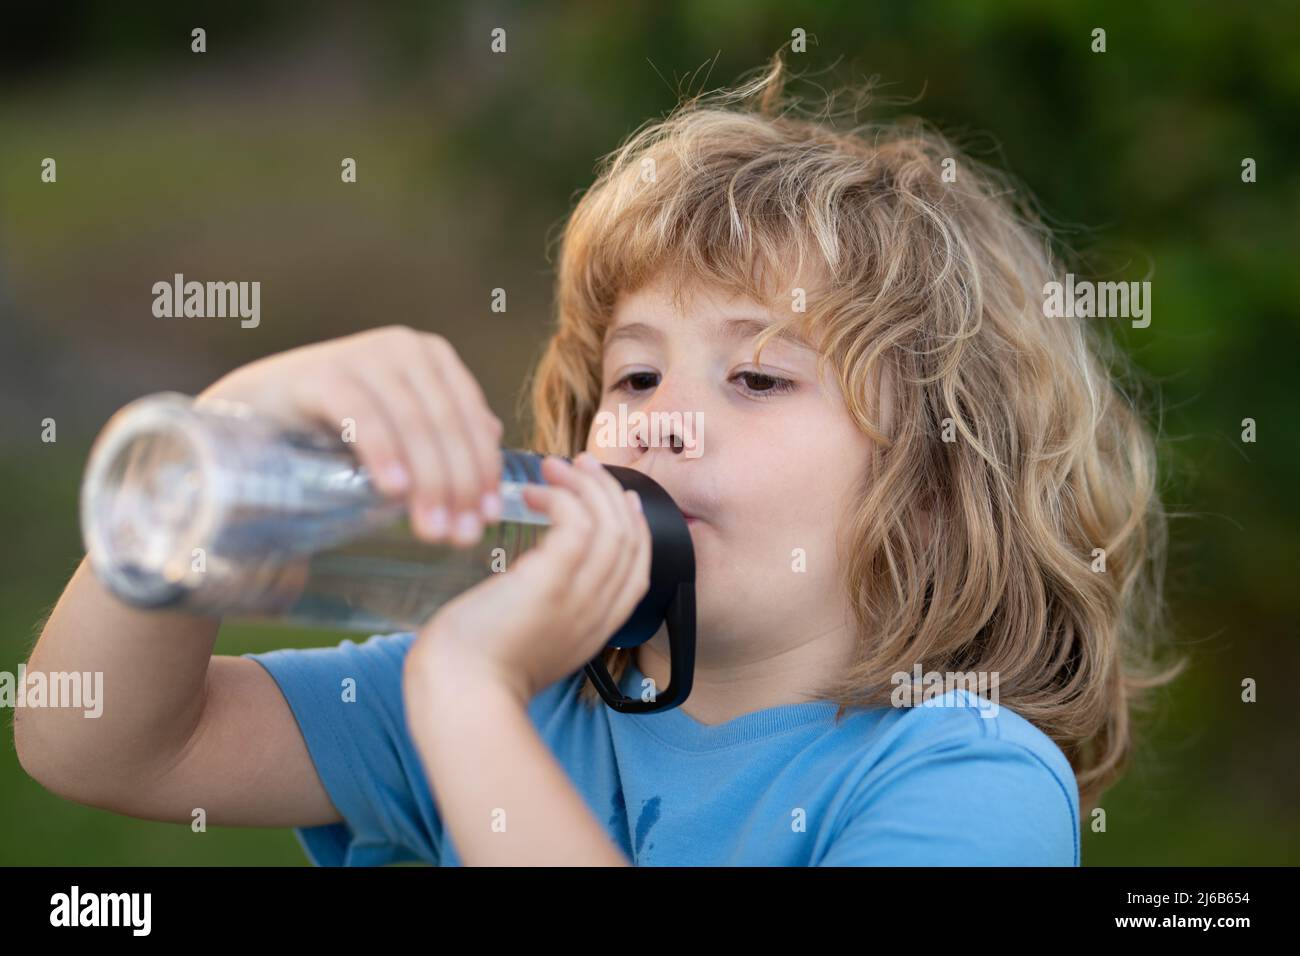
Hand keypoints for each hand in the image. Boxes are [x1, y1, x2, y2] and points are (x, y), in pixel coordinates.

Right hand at [195, 325, 503, 545]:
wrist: (254, 414)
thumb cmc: (334, 427)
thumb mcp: (398, 430)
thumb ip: (443, 432)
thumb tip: (495, 438)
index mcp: (432, 358)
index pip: (471, 419)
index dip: (484, 470)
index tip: (488, 518)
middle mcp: (404, 347)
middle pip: (446, 425)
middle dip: (458, 485)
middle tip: (459, 537)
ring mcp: (364, 354)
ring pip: (413, 424)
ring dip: (428, 482)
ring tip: (432, 530)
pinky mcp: (323, 372)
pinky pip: (363, 416)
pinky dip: (383, 454)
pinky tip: (394, 491)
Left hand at [405, 452, 651, 704]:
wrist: (460, 698)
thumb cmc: (475, 673)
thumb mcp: (526, 642)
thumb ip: (543, 613)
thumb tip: (527, 583)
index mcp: (597, 627)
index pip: (639, 566)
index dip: (634, 524)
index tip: (616, 494)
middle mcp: (598, 611)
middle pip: (631, 538)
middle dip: (610, 492)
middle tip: (579, 464)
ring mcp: (579, 597)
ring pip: (611, 525)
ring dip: (586, 487)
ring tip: (554, 468)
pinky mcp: (551, 583)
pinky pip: (579, 525)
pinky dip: (562, 500)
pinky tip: (534, 496)